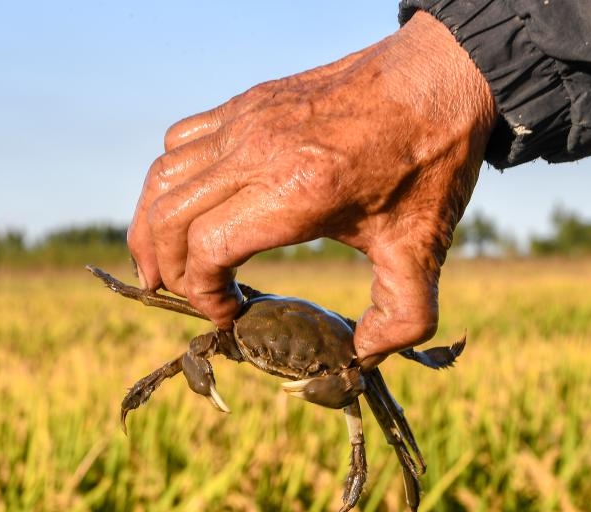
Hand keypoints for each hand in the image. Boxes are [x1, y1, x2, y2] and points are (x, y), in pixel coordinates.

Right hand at [127, 11, 496, 366]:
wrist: (441, 76)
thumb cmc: (429, 162)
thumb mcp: (423, 248)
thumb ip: (401, 316)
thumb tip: (362, 356)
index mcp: (295, 192)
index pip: (207, 249)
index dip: (203, 295)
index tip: (228, 314)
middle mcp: (257, 152)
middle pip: (170, 218)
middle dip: (167, 270)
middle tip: (181, 298)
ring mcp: (245, 121)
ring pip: (162, 177)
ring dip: (150, 226)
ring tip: (158, 262)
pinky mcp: (245, 103)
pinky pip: (178, 141)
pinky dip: (166, 182)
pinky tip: (183, 207)